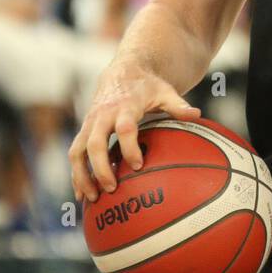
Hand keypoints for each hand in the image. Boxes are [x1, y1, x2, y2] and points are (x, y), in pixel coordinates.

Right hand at [69, 62, 200, 202]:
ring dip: (81, 176)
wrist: (121, 73)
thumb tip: (196, 114)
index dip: (130, 147)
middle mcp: (102, 116)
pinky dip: (76, 174)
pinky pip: (75, 154)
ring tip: (92, 198)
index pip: (125, 128)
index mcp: (124, 106)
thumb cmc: (147, 86)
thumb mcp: (165, 92)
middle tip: (112, 188)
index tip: (137, 166)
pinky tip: (81, 195)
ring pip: (77, 151)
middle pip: (94, 143)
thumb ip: (178, 105)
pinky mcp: (84, 131)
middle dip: (100, 167)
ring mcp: (90, 124)